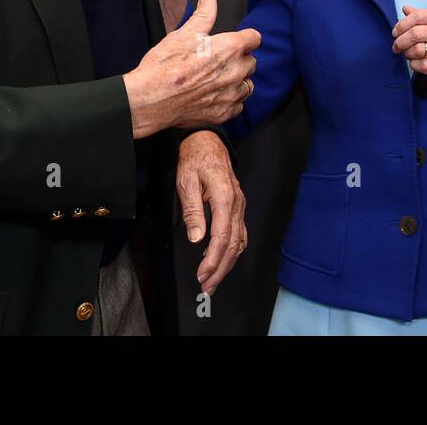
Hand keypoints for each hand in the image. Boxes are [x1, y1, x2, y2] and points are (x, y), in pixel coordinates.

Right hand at [123, 0, 260, 137]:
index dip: (244, 38)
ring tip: (215, 79)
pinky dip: (229, 101)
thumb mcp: (183, 33)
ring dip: (237, 81)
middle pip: (251, 62)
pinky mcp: (224, 114)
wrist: (150, 100)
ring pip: (247, 85)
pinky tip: (213, 95)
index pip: (254, 38)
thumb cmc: (163, 67)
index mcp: (229, 48)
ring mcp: (230, 95)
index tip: (236, 41)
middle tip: (217, 61)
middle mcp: (235, 72)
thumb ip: (203, 13)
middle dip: (238, 60)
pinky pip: (238, 106)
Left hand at [176, 130, 246, 295]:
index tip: (202, 274)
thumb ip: (192, 210)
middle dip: (221, 269)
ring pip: (239, 241)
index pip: (222, 236)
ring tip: (214, 281)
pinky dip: (233, 251)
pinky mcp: (237, 206)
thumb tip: (197, 238)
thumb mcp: (186, 180)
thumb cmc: (195, 157)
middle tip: (207, 286)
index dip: (213, 259)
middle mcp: (236, 203)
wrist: (206, 140)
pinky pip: (240, 233)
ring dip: (228, 263)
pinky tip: (224, 261)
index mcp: (224, 197)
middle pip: (234, 244)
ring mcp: (239, 205)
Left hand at [391, 5, 426, 105]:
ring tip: (406, 54)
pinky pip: (421, 65)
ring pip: (416, 50)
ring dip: (406, 53)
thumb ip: (426, 18)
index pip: (419, 16)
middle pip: (415, 33)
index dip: (402, 24)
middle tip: (396, 45)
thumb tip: (406, 9)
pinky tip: (416, 63)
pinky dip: (414, 64)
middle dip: (400, 40)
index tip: (396, 31)